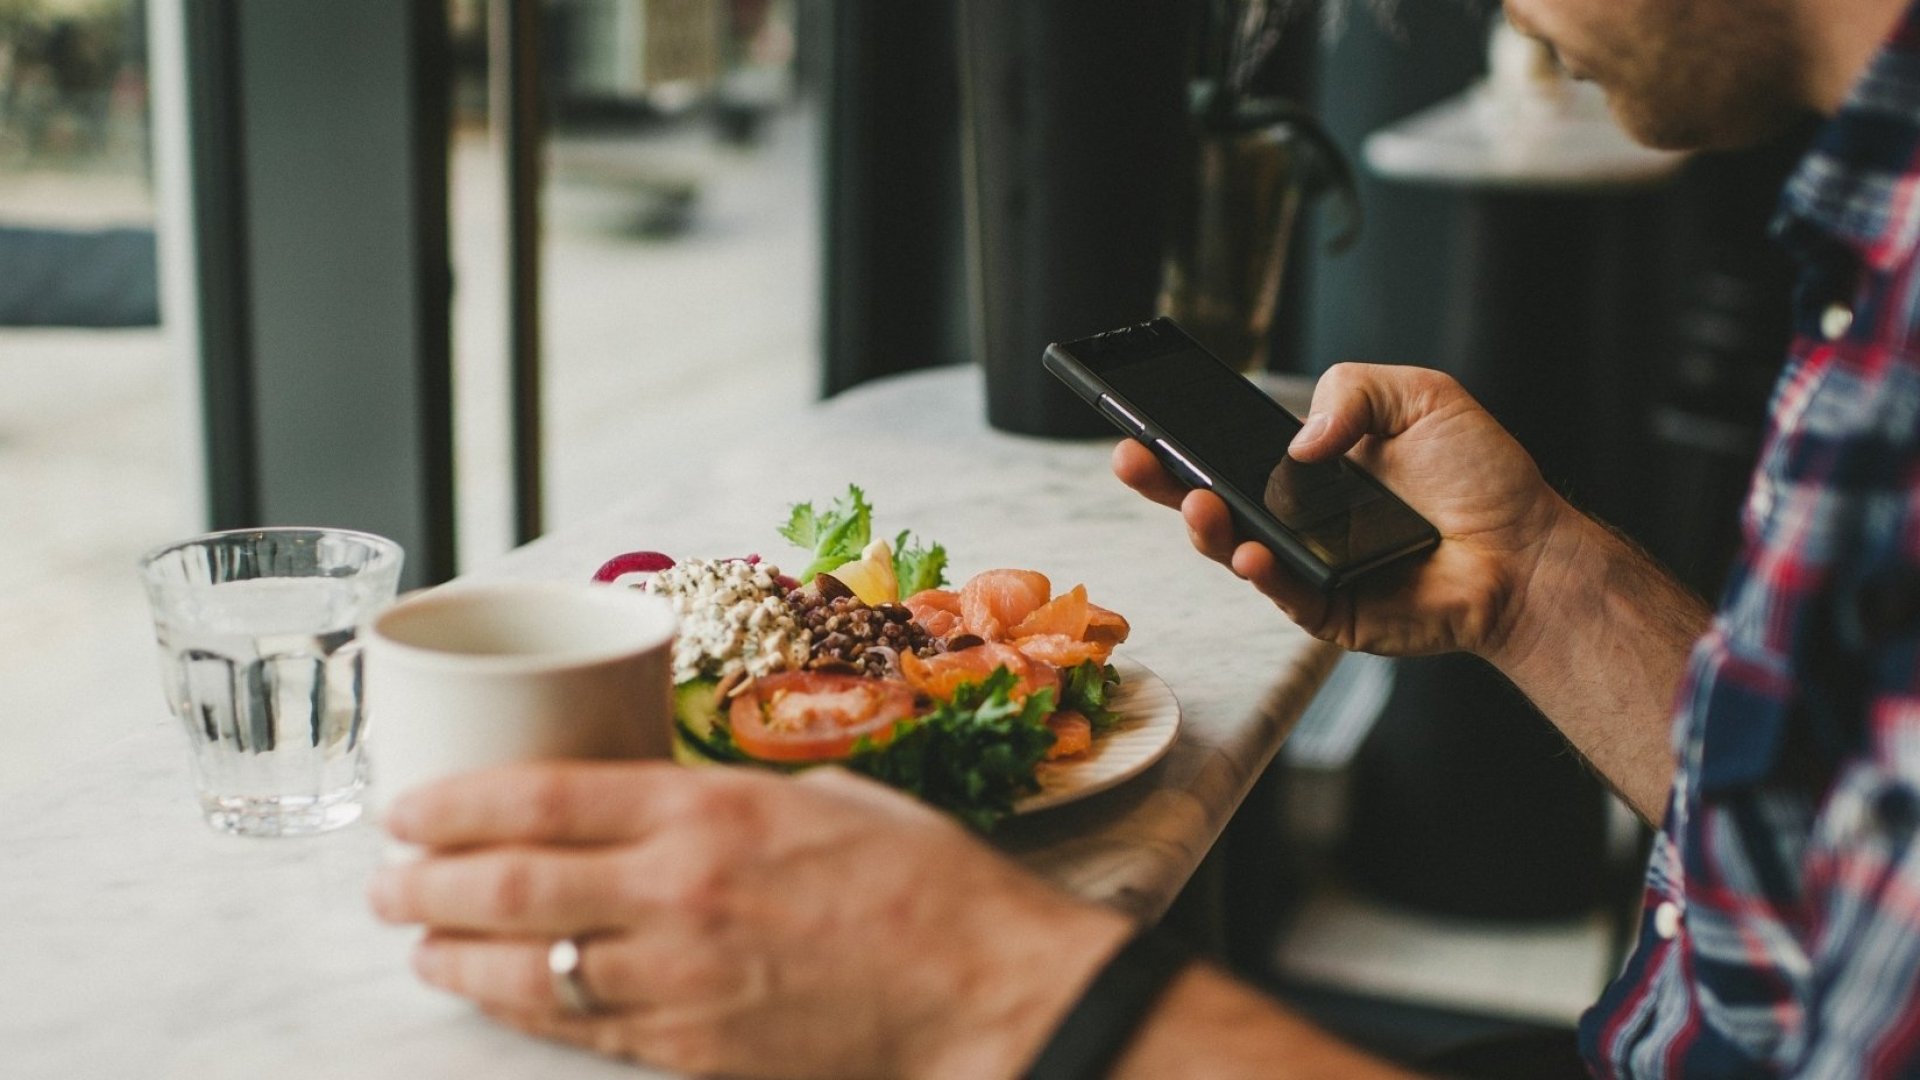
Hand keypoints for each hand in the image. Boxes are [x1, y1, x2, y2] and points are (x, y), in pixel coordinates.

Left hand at [369, 763, 1131, 1079]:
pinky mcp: (689, 1049)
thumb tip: (643, 799)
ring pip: (523, 968)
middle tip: (383, 879)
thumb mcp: (817, 799)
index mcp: (707, 812)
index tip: (408, 805)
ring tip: (414, 940)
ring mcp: (677, 981)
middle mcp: (675, 894)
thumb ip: (716, 800)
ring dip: (451, 953)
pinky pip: (579, 1028)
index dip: (454, 803)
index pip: (540, 796)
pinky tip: (490, 994)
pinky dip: (520, 1008)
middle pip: (508, 885)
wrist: (983, 991)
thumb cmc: (920, 881)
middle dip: (423, 882)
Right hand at [1113, 363, 1571, 659]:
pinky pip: (1284, 595)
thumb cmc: (1480, 476)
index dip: (1184, 438)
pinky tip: (1252, 553)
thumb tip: (1298, 441)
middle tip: (1130, 456)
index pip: (1230, 452)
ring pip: (1236, 551)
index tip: (1144, 418)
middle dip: (1164, 482)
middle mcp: (1295, 519)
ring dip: (1208, 530)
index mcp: (1306, 469)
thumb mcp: (1420, 396)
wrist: (1528, 548)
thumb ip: (1354, 391)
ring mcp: (1307, 568)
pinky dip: (1264, 574)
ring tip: (1201, 505)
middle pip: (1211, 503)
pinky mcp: (1330, 612)